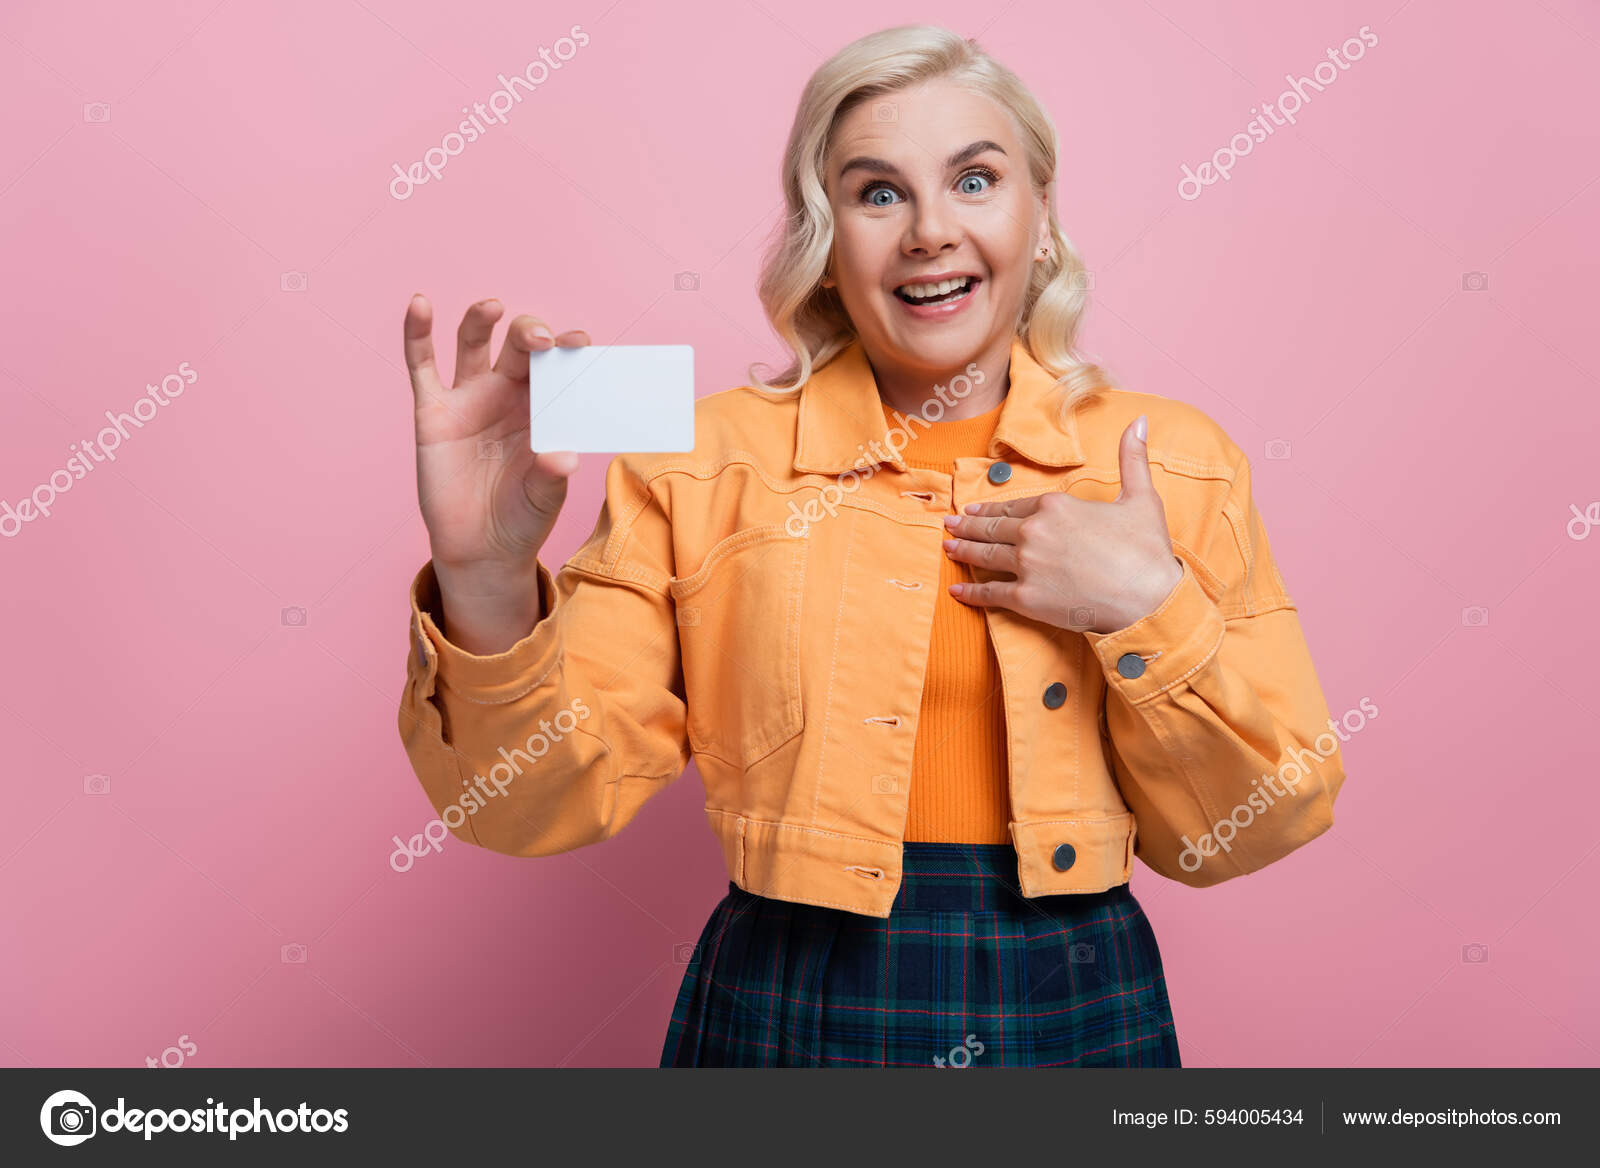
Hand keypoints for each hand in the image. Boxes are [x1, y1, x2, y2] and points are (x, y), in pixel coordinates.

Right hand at [404, 295, 586, 572]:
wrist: (480, 548)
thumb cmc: (522, 517)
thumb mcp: (542, 499)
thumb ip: (551, 476)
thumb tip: (564, 458)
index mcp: (543, 407)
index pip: (557, 368)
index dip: (567, 351)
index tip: (580, 342)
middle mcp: (507, 394)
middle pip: (518, 347)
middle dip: (531, 335)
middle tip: (543, 340)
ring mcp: (469, 398)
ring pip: (472, 343)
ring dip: (480, 320)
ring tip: (492, 307)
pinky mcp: (433, 411)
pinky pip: (422, 365)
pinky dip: (418, 333)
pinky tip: (419, 305)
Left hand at [941, 414, 1184, 633]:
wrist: (1149, 598)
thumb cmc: (1146, 550)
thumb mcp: (1140, 497)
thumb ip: (1132, 458)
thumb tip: (1139, 421)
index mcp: (1055, 506)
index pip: (1015, 506)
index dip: (993, 507)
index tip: (976, 507)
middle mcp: (1034, 532)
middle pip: (993, 527)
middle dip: (969, 524)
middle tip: (950, 523)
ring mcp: (1026, 565)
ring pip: (986, 554)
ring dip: (964, 549)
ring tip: (948, 546)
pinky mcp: (1026, 598)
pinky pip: (990, 593)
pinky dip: (971, 592)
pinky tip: (957, 590)